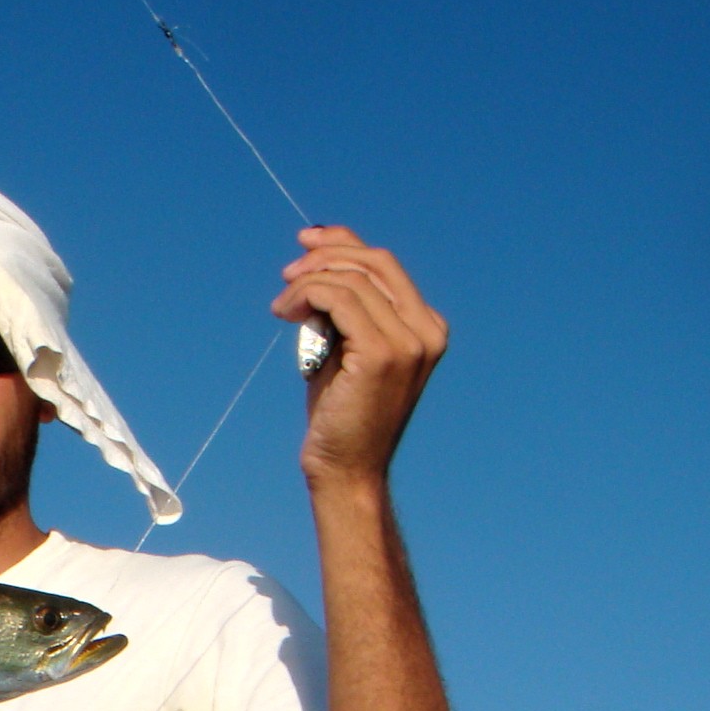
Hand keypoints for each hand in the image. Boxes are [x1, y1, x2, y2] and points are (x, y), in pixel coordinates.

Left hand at [271, 227, 447, 487]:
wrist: (346, 468)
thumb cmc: (341, 413)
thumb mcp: (345, 348)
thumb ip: (346, 308)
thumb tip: (318, 259)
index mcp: (426, 326)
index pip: (385, 265)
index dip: (344, 242)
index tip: (306, 242)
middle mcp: (427, 330)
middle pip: (374, 262)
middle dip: (325, 255)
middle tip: (287, 273)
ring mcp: (409, 342)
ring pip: (351, 279)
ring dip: (306, 283)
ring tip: (282, 306)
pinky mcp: (382, 354)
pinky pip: (338, 299)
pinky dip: (306, 297)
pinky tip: (285, 313)